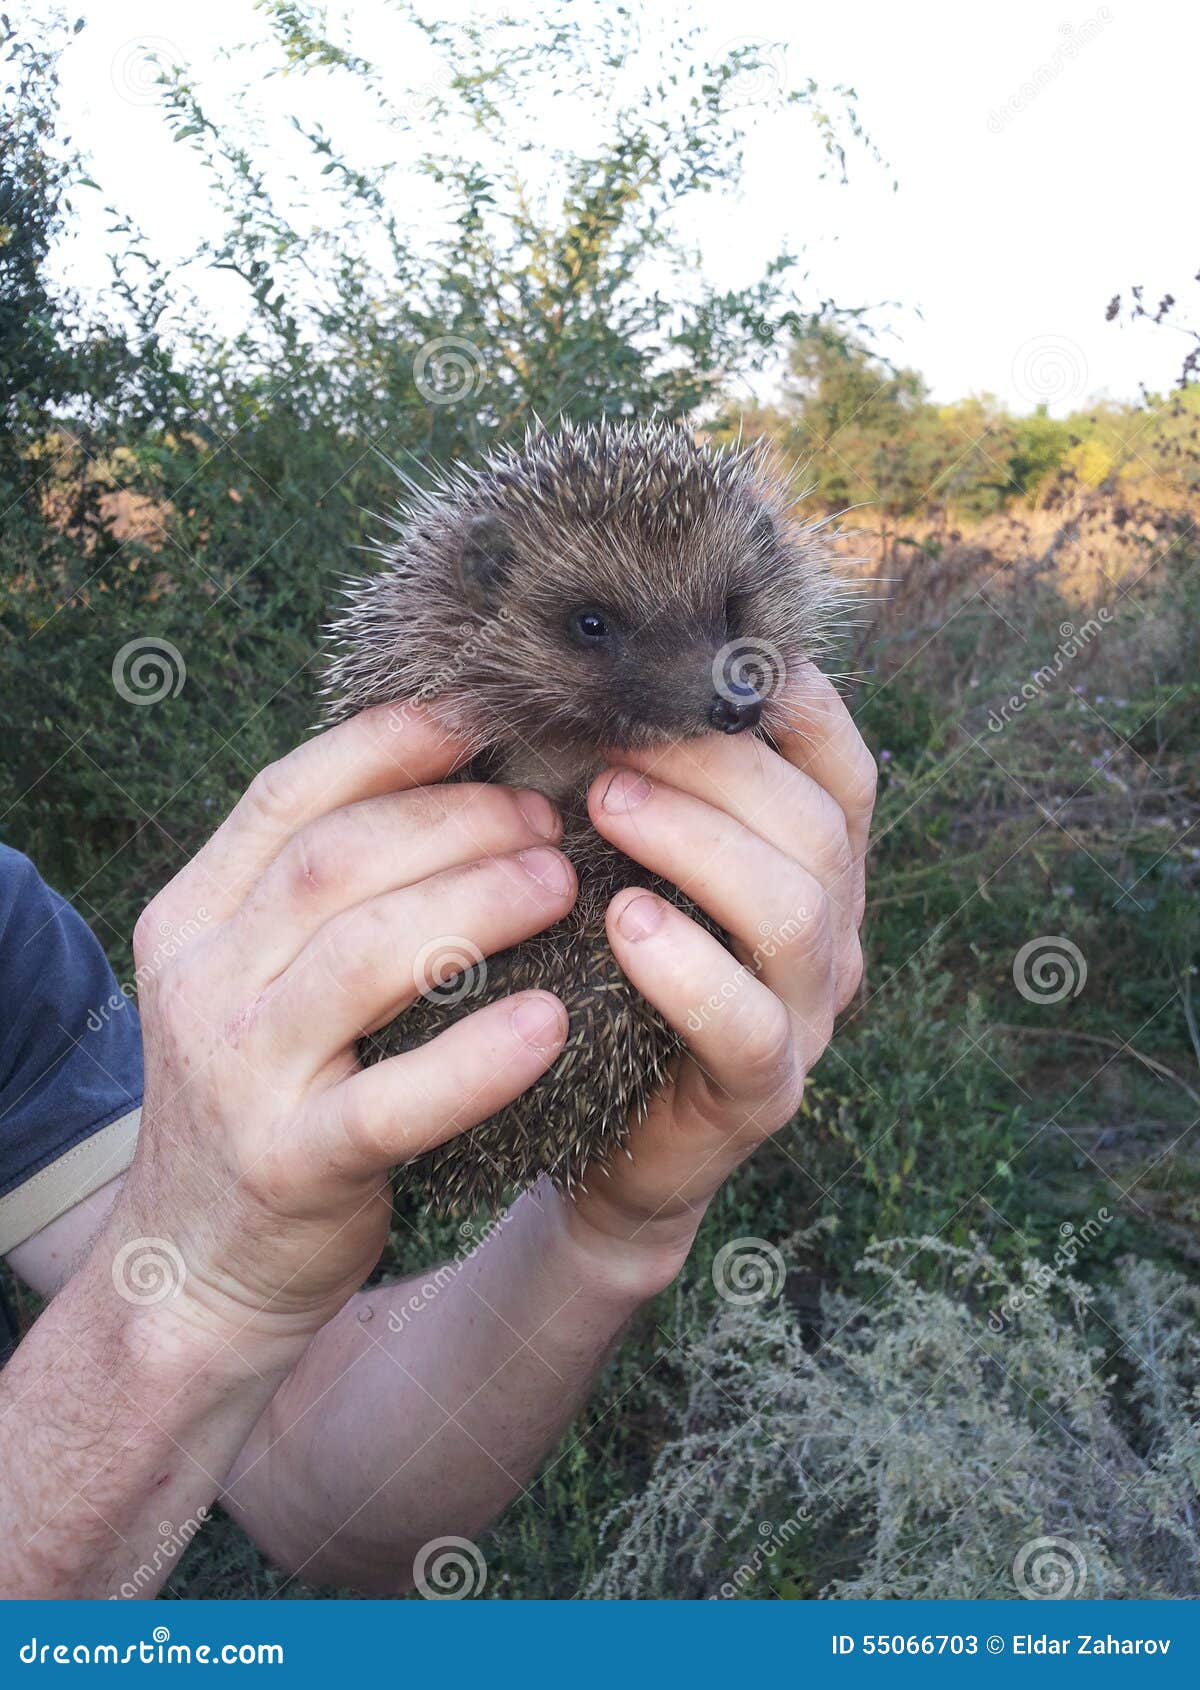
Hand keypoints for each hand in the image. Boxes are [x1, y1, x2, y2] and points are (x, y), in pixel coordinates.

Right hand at [102, 704, 576, 1352]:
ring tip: (561, 884)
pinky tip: (550, 1021)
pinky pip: (393, 1099)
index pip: (285, 796)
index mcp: (193, 918)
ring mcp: (239, 1075)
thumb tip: (449, 781)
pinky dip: (477, 1056)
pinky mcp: (291, 1165)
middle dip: (455, 821)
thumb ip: (316, 894)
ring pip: (364, 957)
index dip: (387, 745)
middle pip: (335, 860)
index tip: (479, 720)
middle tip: (548, 819)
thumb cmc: (264, 1095)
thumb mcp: (256, 980)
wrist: (196, 1266)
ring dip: (477, 905)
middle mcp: (202, 983)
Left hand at [559, 666, 874, 1286]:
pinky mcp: (767, 1091)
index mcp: (814, 867)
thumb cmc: (604, 976)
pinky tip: (623, 924)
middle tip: (608, 746)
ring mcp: (809, 1015)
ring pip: (795, 912)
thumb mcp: (629, 868)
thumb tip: (584, 675)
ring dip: (697, 844)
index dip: (793, 703)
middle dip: (713, 766)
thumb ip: (641, 788)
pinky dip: (688, 967)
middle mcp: (832, 932)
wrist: (595, 1139)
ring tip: (604, 806)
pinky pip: (748, 1024)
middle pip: (814, 822)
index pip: (841, 763)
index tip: (705, 656)